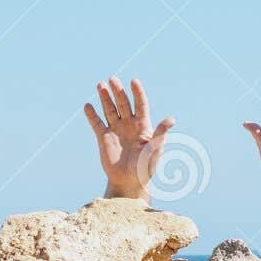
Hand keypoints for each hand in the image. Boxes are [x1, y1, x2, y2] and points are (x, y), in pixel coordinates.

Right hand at [84, 77, 174, 201]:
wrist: (129, 181)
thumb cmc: (146, 167)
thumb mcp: (155, 150)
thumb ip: (161, 133)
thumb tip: (172, 119)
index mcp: (143, 125)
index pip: (140, 104)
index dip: (137, 92)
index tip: (133, 81)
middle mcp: (129, 124)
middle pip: (123, 103)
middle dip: (118, 91)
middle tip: (112, 79)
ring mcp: (116, 129)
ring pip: (110, 109)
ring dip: (105, 98)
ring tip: (100, 85)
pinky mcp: (104, 137)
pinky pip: (97, 123)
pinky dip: (92, 115)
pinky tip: (88, 106)